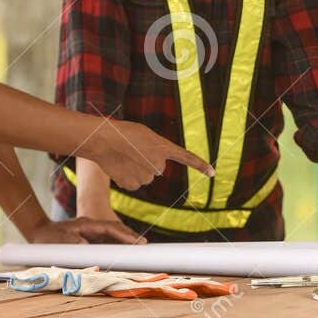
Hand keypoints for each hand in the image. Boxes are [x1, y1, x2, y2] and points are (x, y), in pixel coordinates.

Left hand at [24, 216, 144, 245]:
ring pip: (112, 234)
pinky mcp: (88, 238)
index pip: (110, 228)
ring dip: (125, 240)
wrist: (38, 232)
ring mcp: (90, 231)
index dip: (124, 234)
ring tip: (139, 248)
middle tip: (144, 244)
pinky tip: (123, 251)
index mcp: (87, 224)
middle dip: (130, 236)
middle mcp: (91, 226)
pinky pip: (106, 240)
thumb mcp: (58, 239)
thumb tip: (87, 245)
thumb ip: (72, 242)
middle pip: (115, 229)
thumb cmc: (48, 237)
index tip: (136, 241)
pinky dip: (116, 244)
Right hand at [77, 119, 213, 190]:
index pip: (187, 157)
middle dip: (147, 162)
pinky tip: (120, 167)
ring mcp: (147, 176)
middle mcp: (159, 164)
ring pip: (145, 177)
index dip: (200, 166)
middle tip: (133, 152)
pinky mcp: (134, 185)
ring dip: (137, 170)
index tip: (213, 173)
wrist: (104, 139)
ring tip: (125, 157)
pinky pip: (134, 184)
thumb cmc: (123, 132)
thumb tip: (152, 170)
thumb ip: (155, 150)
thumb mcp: (146, 136)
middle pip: (157, 169)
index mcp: (163, 147)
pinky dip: (127, 178)